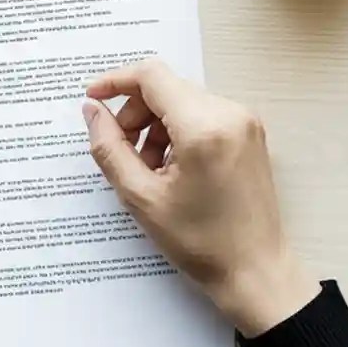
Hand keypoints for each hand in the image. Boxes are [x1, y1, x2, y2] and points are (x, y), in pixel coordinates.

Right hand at [82, 59, 320, 336]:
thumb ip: (109, 148)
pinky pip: (203, 115)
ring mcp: (245, 121)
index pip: (151, 76)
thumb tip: (92, 112)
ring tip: (148, 169)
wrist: (255, 270)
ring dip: (155, 125)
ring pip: (183, 101)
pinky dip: (178, 132)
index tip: (93, 101)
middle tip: (122, 152)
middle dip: (135, 112)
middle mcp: (229, 113)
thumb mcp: (141, 197)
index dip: (114, 82)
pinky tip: (171, 169)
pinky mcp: (250, 133)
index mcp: (203, 127)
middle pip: (166, 87)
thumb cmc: (201, 242)